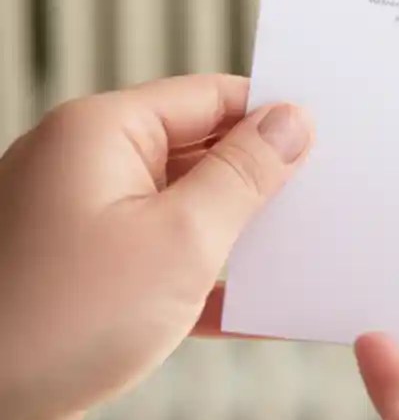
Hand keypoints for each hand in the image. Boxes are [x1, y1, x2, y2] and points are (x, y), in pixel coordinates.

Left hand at [0, 75, 312, 419]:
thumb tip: (289, 122)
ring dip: (236, 234)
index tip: (323, 140)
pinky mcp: (86, 275)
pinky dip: (206, 280)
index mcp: (99, 132)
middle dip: (257, 179)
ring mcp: (81, 221)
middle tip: (317, 202)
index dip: (270, 117)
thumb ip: (244, 174)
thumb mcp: (183, 238)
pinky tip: (250, 309)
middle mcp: (84, 166)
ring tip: (290, 256)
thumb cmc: (55, 323)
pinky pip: (163, 259)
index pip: (209, 96)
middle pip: (198, 149)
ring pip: (184, 207)